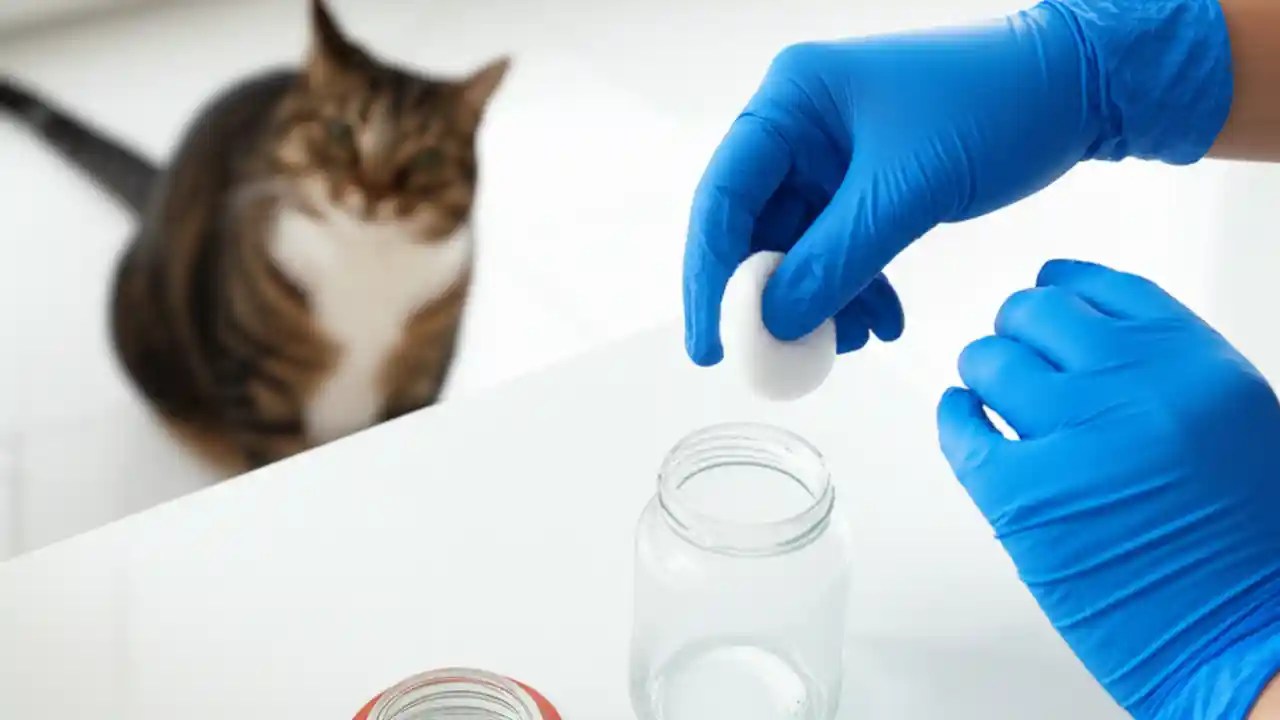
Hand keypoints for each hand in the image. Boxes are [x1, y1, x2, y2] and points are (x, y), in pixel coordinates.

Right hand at [683, 0, 1232, 365]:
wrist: (1077, 88)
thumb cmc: (995, 108)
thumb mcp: (906, 192)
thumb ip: (833, 262)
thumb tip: (772, 325)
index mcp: (792, 100)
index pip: (724, 196)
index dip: (709, 277)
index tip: (710, 346)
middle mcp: (800, 124)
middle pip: (754, 228)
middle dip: (767, 299)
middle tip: (771, 361)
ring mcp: (832, 154)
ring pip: (799, 247)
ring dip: (818, 302)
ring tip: (850, 346)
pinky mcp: (865, 181)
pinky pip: (839, 247)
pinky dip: (854, 289)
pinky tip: (881, 323)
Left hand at [938, 260, 1279, 717]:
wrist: (1250, 638)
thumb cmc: (1251, 546)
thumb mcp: (1235, 424)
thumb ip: (1165, 375)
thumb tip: (1090, 342)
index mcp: (1192, 361)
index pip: (1104, 291)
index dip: (1065, 288)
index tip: (1046, 289)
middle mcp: (1131, 385)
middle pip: (1035, 314)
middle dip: (1018, 331)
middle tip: (1016, 356)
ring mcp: (1073, 438)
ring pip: (988, 361)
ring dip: (984, 374)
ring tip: (991, 392)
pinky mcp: (1022, 497)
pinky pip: (960, 428)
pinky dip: (955, 418)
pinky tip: (966, 421)